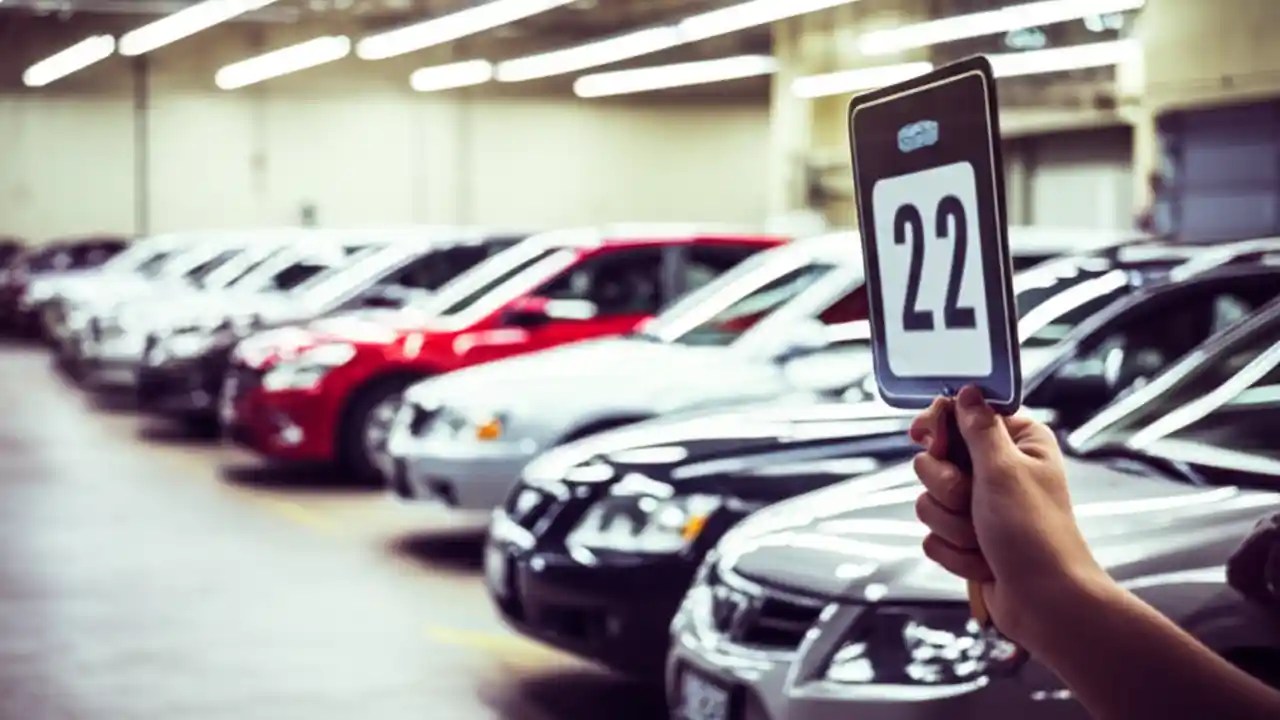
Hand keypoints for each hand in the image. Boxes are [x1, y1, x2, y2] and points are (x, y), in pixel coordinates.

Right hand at [908, 386, 1107, 648]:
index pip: (962, 412)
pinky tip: (982, 560)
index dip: (940, 426)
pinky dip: (954, 551)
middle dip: (946, 488)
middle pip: (936, 459)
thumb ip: (979, 429)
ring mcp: (980, 506)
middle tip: (971, 501)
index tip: (930, 440)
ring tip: (982, 539)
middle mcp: (997, 469)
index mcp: (1016, 442)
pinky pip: (932, 534)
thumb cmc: (1034, 535)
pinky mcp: (967, 537)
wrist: (1045, 603)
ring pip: (929, 500)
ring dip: (951, 525)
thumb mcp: (1004, 471)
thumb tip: (967, 391)